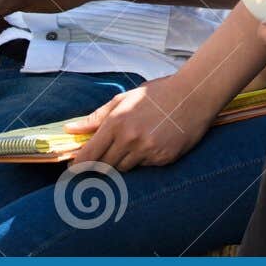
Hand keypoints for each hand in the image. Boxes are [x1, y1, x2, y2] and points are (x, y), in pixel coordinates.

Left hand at [66, 74, 219, 171]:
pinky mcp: (164, 158)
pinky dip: (145, 159)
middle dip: (101, 164)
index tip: (73, 171)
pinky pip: (146, 167)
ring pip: (125, 168)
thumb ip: (96, 117)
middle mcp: (130, 139)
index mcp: (116, 122)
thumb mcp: (124, 99)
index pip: (89, 156)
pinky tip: (154, 142)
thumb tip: (71, 129)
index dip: (78, 166)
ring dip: (125, 161)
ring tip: (136, 142)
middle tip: (105, 157)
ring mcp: (148, 150)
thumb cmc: (158, 94)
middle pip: (104, 167)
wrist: (195, 94)